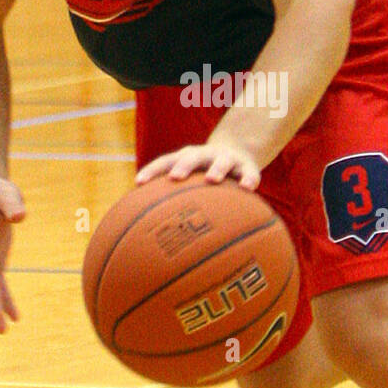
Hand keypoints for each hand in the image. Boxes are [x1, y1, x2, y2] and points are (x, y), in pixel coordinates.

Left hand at [136, 142, 260, 190]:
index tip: (139, 183)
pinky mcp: (247, 166)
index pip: (165, 161)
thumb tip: (148, 234)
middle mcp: (205, 155)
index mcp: (186, 158)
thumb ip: (173, 200)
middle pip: (191, 156)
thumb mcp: (190, 181)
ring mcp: (227, 159)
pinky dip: (248, 179)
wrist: (238, 154)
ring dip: (216, 168)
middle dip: (183, 165)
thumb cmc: (204, 176)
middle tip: (175, 177)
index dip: (152, 170)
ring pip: (222, 160)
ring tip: (212, 179)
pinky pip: (249, 172)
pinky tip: (247, 189)